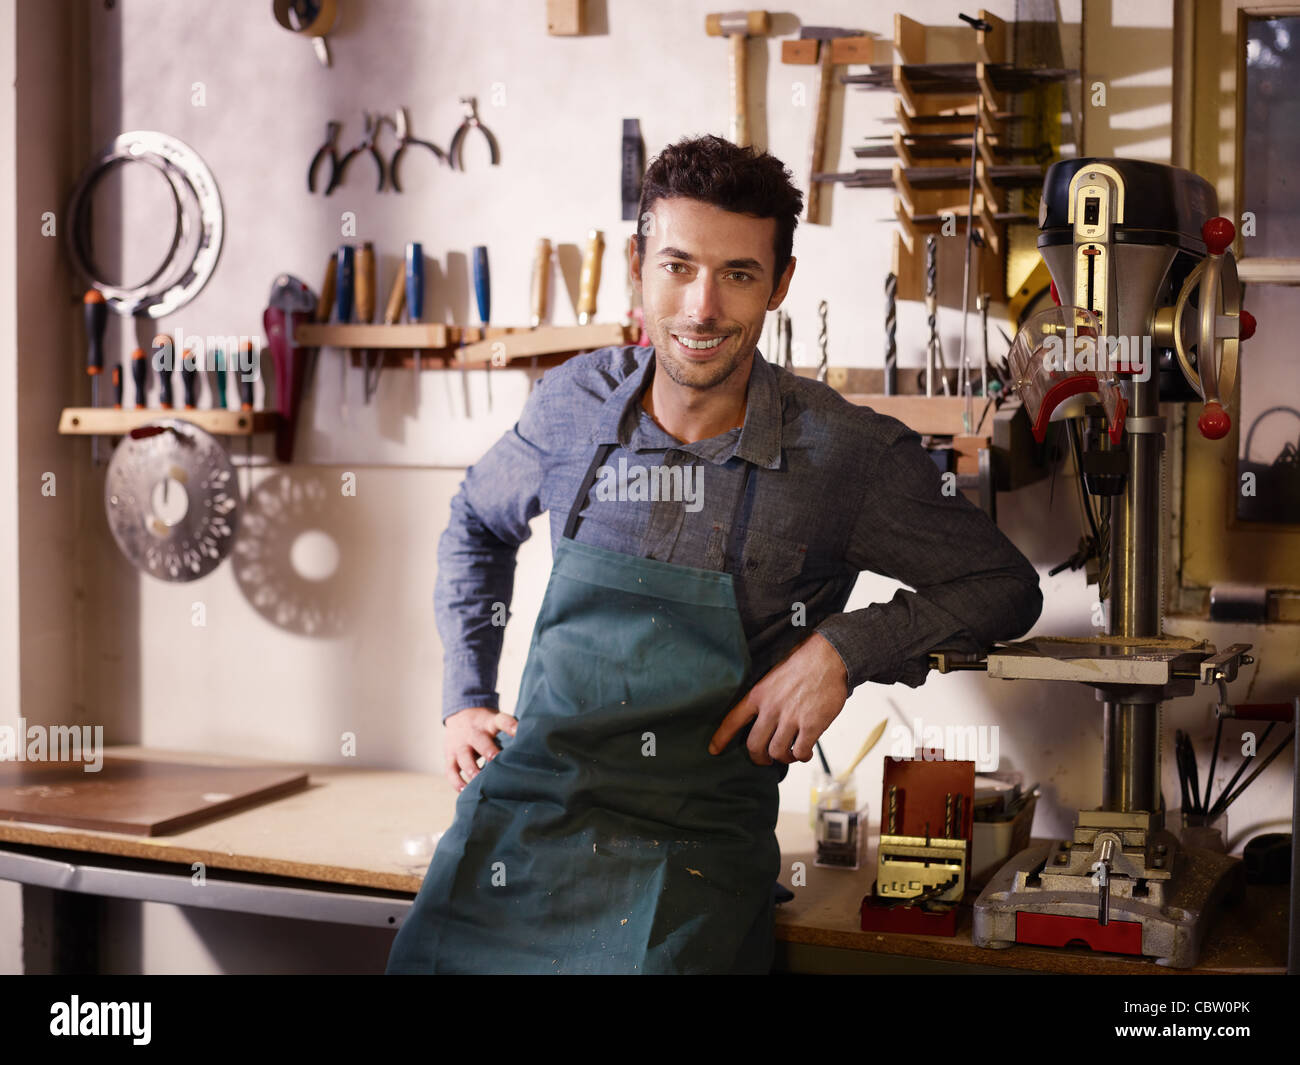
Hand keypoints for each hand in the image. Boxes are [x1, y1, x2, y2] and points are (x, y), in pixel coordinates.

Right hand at [443, 707, 516, 791]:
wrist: (460, 714)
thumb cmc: (486, 725)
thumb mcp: (497, 721)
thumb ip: (512, 732)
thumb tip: (536, 747)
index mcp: (489, 723)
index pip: (501, 720)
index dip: (510, 726)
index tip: (519, 732)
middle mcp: (473, 733)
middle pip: (480, 741)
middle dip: (489, 752)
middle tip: (497, 762)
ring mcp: (459, 745)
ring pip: (464, 758)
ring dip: (473, 771)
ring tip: (481, 783)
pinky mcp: (449, 756)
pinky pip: (451, 771)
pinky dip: (457, 782)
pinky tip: (465, 791)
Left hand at [708, 632, 848, 765]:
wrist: (828, 657)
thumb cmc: (802, 663)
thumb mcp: (773, 676)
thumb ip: (765, 697)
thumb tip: (763, 717)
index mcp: (758, 695)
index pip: (732, 720)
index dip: (721, 738)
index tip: (714, 750)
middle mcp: (771, 708)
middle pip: (754, 745)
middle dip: (758, 758)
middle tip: (765, 759)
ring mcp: (790, 718)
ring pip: (777, 752)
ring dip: (782, 758)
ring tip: (789, 755)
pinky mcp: (810, 725)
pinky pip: (799, 752)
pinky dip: (801, 757)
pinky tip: (804, 753)